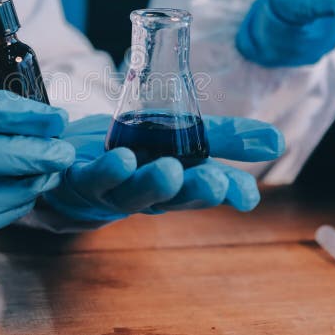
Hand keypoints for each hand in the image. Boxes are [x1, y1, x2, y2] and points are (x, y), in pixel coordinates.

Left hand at [42, 114, 284, 223]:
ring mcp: (104, 188)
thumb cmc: (119, 151)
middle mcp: (139, 191)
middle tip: (212, 180)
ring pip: (130, 193)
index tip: (247, 196)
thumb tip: (277, 143)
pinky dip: (105, 171)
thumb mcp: (173, 137)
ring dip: (151, 184)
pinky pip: (89, 178)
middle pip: (170, 197)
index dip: (225, 191)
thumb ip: (219, 138)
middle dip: (193, 190)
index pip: (203, 189)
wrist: (56, 157)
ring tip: (169, 169)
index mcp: (168, 182)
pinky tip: (121, 159)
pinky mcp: (73, 178)